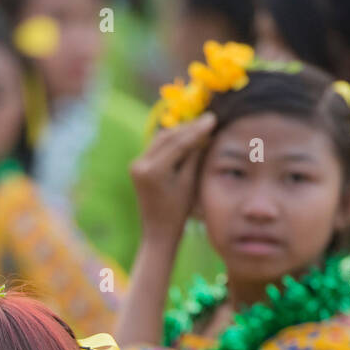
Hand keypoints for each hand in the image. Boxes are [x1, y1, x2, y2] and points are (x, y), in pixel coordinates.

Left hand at [130, 112, 216, 240]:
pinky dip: (171, 141)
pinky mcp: (138, 166)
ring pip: (161, 139)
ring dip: (180, 132)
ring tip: (200, 126)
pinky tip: (187, 136)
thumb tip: (204, 132)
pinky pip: (156, 147)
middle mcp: (140, 164)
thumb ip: (194, 156)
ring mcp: (136, 164)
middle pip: (167, 137)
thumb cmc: (178, 212)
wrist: (158, 232)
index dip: (197, 129)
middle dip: (188, 128)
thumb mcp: (189, 182)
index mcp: (152, 171)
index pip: (178, 143)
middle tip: (208, 119)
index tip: (212, 118)